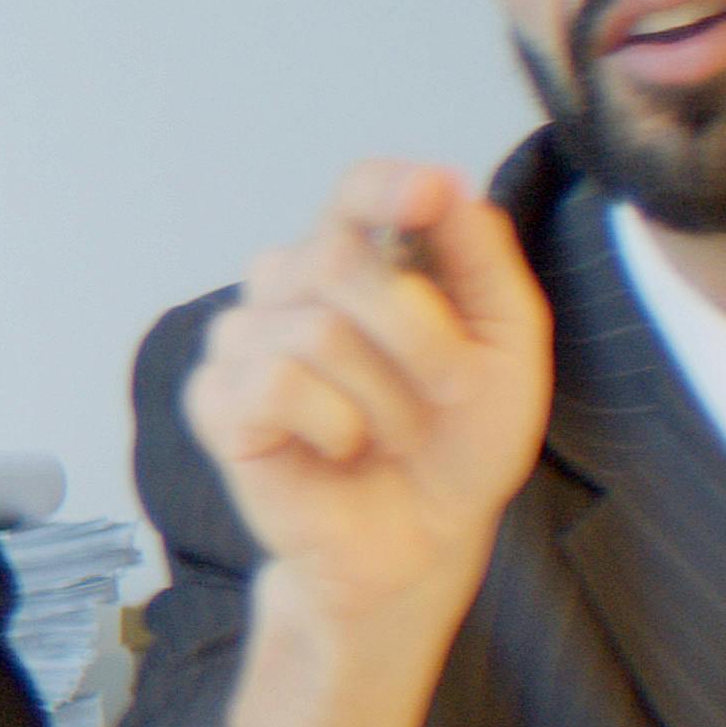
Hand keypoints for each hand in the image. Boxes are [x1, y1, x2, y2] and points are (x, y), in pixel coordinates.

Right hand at [183, 161, 556, 726]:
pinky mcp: (218, 402)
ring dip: (385, 400)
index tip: (428, 196)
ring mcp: (245, 339)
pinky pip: (274, 384)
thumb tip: (445, 183)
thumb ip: (480, 258)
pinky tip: (339, 449)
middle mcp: (293, 284)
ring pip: (316, 329)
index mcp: (365, 259)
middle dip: (421, 337)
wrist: (418, 543)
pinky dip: (333, 426)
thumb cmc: (457, 442)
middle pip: (342, 257)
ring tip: (390, 434)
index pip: (357, 189)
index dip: (387, 186)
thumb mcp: (507, 345)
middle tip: (447, 393)